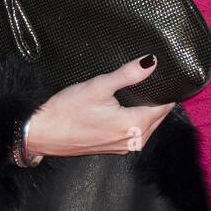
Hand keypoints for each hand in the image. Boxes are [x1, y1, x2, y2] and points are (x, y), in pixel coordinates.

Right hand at [25, 56, 176, 157]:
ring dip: (149, 111)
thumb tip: (151, 62)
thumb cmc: (66, 110)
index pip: (164, 108)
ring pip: (147, 127)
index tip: (170, 76)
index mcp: (133, 126)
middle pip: (158, 118)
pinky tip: (129, 107)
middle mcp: (132, 141)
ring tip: (147, 90)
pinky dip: (136, 120)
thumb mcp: (98, 86)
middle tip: (159, 79)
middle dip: (160, 100)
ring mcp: (121, 148)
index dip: (168, 91)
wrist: (40, 134)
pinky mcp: (111, 148)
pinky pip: (134, 133)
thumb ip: (128, 74)